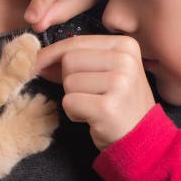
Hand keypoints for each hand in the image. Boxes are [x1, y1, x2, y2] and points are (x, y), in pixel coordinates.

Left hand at [37, 35, 154, 149]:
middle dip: (69, 80)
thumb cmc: (119, 102)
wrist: (142, 138)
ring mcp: (119, 83)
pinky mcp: (107, 107)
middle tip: (88, 94)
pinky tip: (92, 117)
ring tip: (93, 106)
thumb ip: (78, 59)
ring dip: (73, 98)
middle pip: (69, 60)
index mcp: (125, 45)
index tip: (39, 63)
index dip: (53, 54)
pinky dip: (74, 113)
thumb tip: (38, 57)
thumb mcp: (107, 71)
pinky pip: (70, 102)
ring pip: (68, 82)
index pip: (76, 42)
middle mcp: (125, 60)